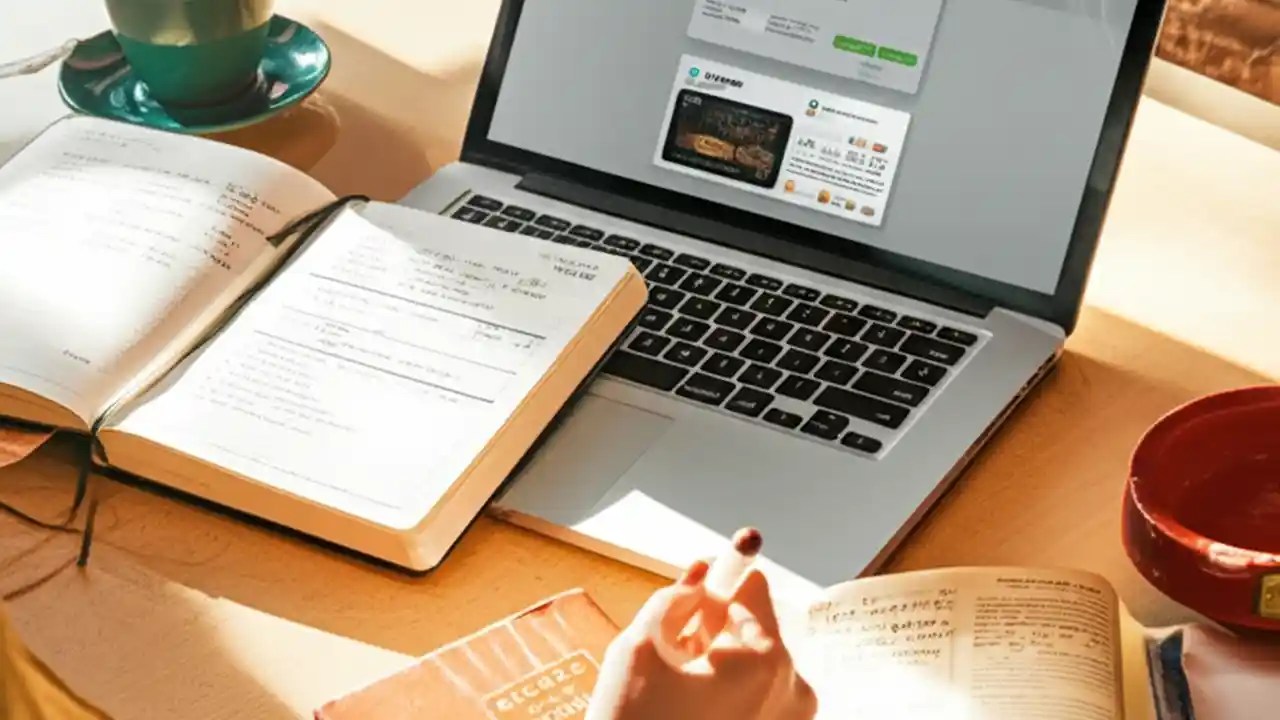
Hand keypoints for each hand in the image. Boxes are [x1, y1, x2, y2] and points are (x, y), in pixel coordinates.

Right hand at [587, 560, 816, 719]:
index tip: (691, 594)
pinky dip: (728, 692)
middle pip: (756, 629)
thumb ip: (671, 599)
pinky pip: (759, 697)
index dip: (715, 587)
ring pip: (756, 664)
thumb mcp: (639, 649)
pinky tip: (691, 704)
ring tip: (677, 680)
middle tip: (674, 644)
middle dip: (716, 628)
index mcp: (765, 659)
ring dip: (720, 661)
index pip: (752, 589)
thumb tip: (697, 573)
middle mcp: (793, 689)